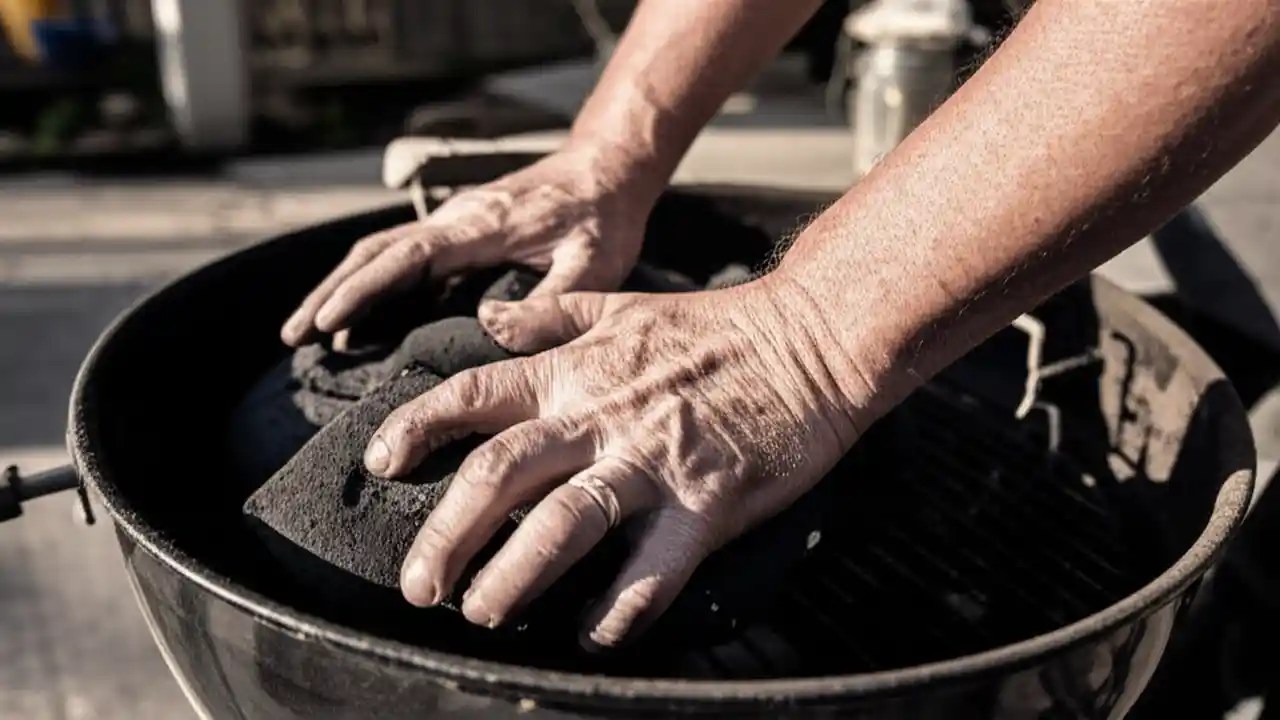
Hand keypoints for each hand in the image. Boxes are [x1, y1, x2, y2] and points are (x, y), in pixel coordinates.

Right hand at [280, 144, 657, 346]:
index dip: (363, 288)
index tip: (326, 320)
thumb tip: (494, 329)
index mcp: (481, 226)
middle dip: (331, 291)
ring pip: (382, 252)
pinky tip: (360, 316)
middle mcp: (457, 220)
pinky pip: (405, 259)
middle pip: (375, 251)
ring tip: (309, 330)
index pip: (407, 257)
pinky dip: (372, 284)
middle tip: (293, 335)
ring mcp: (455, 224)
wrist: (608, 169)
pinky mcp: (462, 234)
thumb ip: (553, 296)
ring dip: (343, 286)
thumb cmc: (604, 216)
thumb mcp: (595, 260)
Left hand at [362, 278, 873, 648]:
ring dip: (513, 575)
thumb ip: (548, 317)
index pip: (476, 396)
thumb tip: (485, 319)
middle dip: (448, 532)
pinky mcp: (707, 504)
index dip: (417, 428)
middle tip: (420, 585)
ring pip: (564, 523)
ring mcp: (654, 461)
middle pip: (501, 474)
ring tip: (481, 613)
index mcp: (576, 370)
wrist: (813, 338)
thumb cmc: (714, 326)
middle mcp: (602, 416)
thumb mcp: (620, 303)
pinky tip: (592, 636)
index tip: (378, 462)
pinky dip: (618, 608)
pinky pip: (653, 570)